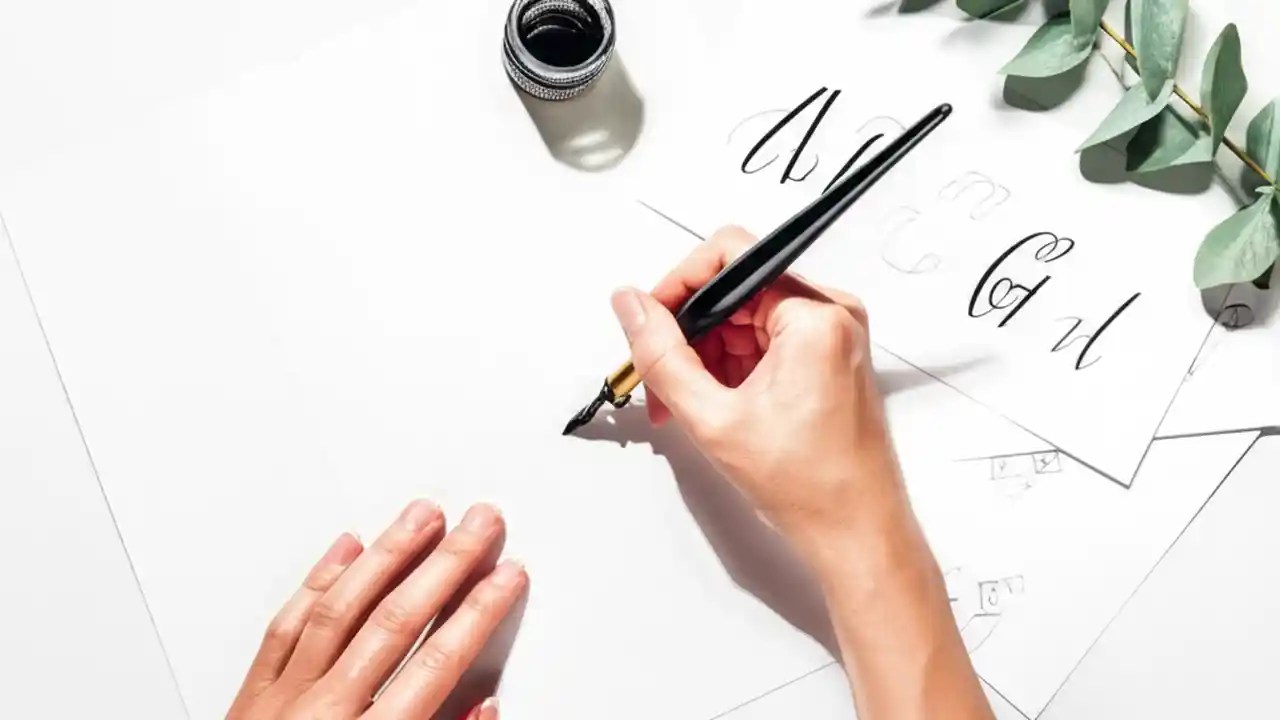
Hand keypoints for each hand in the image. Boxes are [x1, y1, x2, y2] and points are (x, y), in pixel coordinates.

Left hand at [229, 500, 525, 719]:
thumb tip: (484, 709)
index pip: (436, 664)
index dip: (479, 614)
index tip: (508, 577)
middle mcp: (320, 715)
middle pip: (394, 620)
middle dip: (446, 564)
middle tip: (482, 523)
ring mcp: (279, 701)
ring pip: (339, 607)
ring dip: (387, 553)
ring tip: (424, 514)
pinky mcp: (249, 697)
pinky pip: (285, 623)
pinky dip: (318, 580)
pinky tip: (346, 546)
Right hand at [611, 226, 905, 556]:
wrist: (858, 533)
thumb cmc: (812, 486)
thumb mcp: (713, 418)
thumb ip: (661, 355)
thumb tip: (632, 306)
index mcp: (814, 316)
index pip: (730, 255)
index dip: (679, 285)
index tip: (650, 319)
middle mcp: (832, 314)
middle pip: (735, 290)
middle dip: (689, 332)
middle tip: (660, 378)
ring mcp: (833, 335)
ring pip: (746, 318)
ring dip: (708, 355)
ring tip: (687, 404)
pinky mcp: (828, 357)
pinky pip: (766, 340)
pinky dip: (733, 367)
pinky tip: (717, 405)